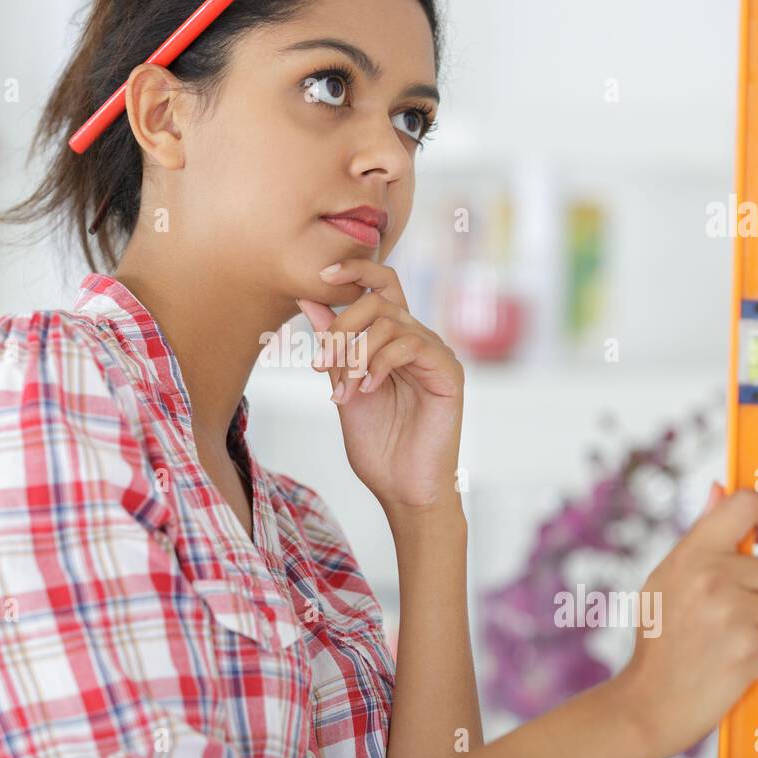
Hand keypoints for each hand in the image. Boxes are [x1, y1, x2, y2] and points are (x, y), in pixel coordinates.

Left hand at [295, 259, 463, 513]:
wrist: (402, 488)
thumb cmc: (377, 444)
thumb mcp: (343, 384)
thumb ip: (333, 344)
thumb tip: (309, 299)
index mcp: (393, 339)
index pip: (380, 285)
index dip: (354, 270)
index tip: (322, 278)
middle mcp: (417, 339)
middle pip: (378, 299)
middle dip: (342, 327)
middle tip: (322, 364)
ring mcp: (434, 353)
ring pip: (390, 321)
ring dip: (355, 352)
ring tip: (343, 388)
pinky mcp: (447, 371)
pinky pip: (410, 344)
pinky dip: (380, 363)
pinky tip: (367, 389)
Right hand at [616, 484, 757, 757]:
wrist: (651, 700)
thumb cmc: (659, 641)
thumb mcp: (667, 577)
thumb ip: (700, 536)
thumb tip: (719, 491)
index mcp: (692, 555)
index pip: (746, 505)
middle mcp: (714, 578)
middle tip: (740, 604)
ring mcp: (734, 613)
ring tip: (730, 634)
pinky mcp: (752, 648)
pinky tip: (734, 654)